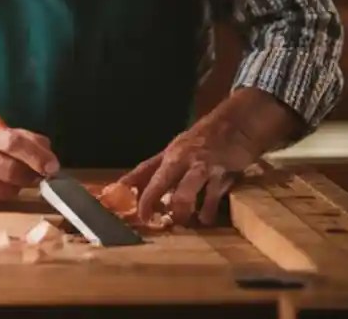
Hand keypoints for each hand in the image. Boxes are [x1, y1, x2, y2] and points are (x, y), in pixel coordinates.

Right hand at [0, 125, 59, 209]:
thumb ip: (19, 138)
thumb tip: (48, 151)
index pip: (12, 142)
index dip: (36, 154)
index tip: (53, 165)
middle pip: (11, 170)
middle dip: (31, 175)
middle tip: (40, 176)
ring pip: (7, 191)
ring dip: (18, 187)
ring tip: (12, 180)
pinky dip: (3, 196)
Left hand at [119, 88, 302, 225]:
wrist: (237, 125)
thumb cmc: (204, 140)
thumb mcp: (179, 150)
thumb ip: (161, 169)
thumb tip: (134, 186)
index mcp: (169, 155)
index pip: (143, 170)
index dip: (127, 185)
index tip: (111, 198)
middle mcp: (181, 159)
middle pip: (160, 181)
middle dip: (149, 200)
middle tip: (144, 218)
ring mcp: (201, 166)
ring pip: (185, 192)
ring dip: (180, 210)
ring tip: (178, 221)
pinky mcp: (223, 174)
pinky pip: (212, 198)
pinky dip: (207, 211)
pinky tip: (205, 219)